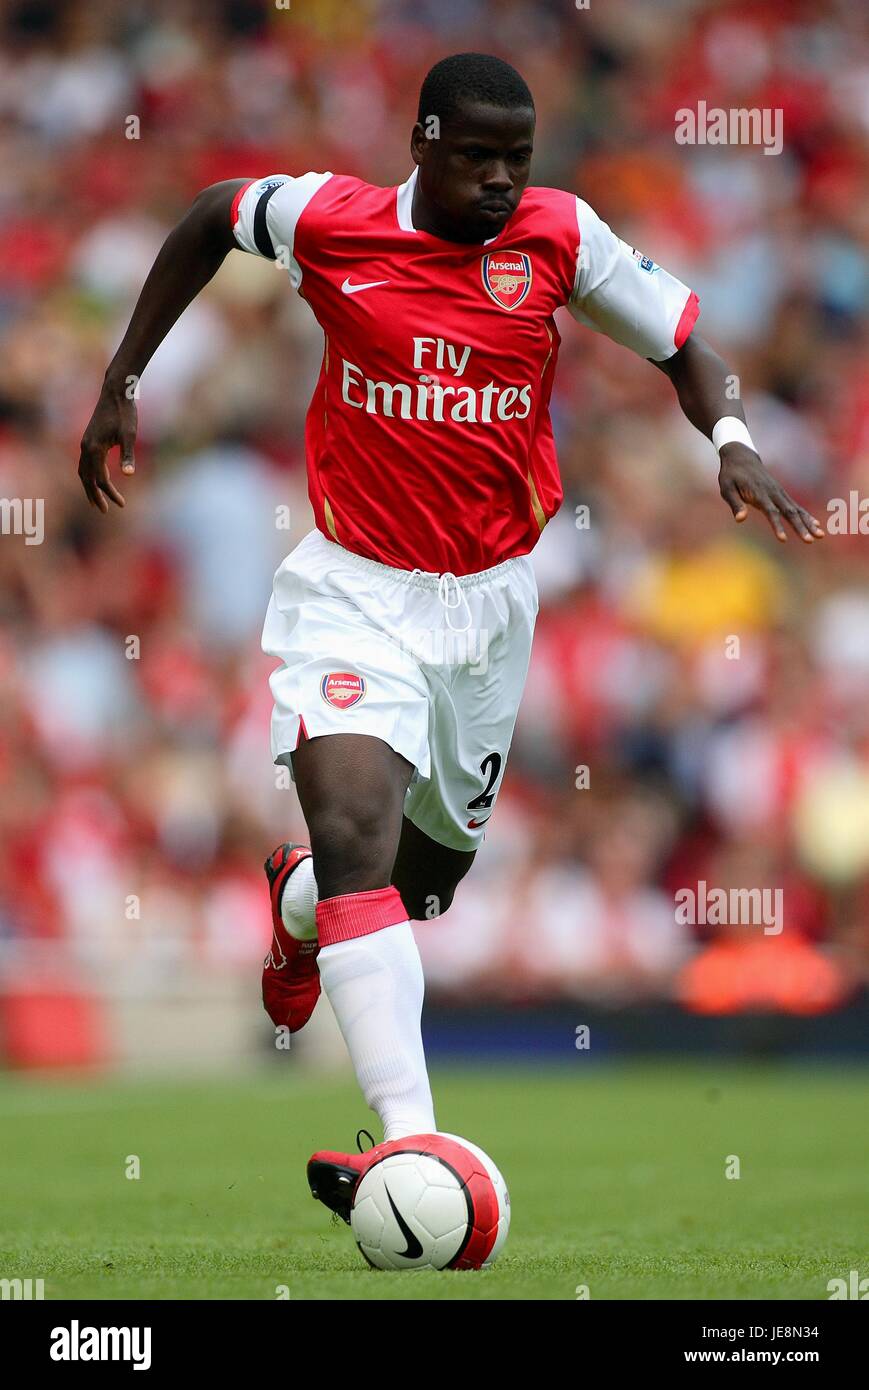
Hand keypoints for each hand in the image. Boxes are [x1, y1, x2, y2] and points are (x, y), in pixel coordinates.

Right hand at [78, 378, 137, 512]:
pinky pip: (84, 463)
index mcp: (95, 449)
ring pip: (83, 471)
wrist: (115, 393)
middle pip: (87, 479)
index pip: (101, 479)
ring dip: (89, 487)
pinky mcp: (88, 439)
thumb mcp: (129, 435)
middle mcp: (85, 447)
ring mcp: (85, 443)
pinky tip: (97, 479)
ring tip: (96, 500)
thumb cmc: (125, 413)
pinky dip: (88, 475)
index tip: (122, 505)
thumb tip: (130, 475)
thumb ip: (128, 455)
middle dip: (95, 496)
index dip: (111, 493)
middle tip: (103, 511)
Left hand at [718, 443, 823, 542]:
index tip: (783, 539)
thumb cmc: (731, 475)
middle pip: (789, 512)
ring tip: (820, 535)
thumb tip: (740, 519)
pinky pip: (796, 506)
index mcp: (759, 493)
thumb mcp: (727, 489)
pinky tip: (816, 524)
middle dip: (800, 527)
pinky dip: (806, 516)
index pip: (771, 512)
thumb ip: (735, 504)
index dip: (777, 526)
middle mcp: (773, 493)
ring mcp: (779, 492)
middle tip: (810, 540)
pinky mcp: (781, 493)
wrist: (741, 457)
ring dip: (808, 523)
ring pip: (796, 510)